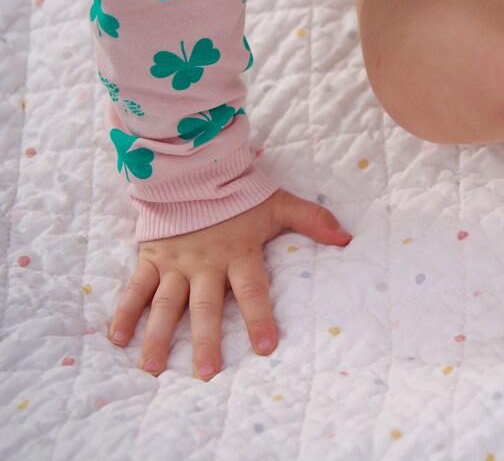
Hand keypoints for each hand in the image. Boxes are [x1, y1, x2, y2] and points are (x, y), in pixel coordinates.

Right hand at [109, 189, 351, 378]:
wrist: (195, 169)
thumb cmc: (239, 193)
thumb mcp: (279, 203)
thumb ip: (313, 220)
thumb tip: (347, 238)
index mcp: (238, 253)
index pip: (252, 290)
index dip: (259, 318)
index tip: (266, 347)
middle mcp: (205, 263)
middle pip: (205, 307)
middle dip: (205, 341)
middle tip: (206, 374)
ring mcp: (175, 263)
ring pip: (166, 304)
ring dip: (158, 336)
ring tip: (153, 368)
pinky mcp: (151, 258)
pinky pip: (136, 288)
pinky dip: (125, 312)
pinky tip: (118, 338)